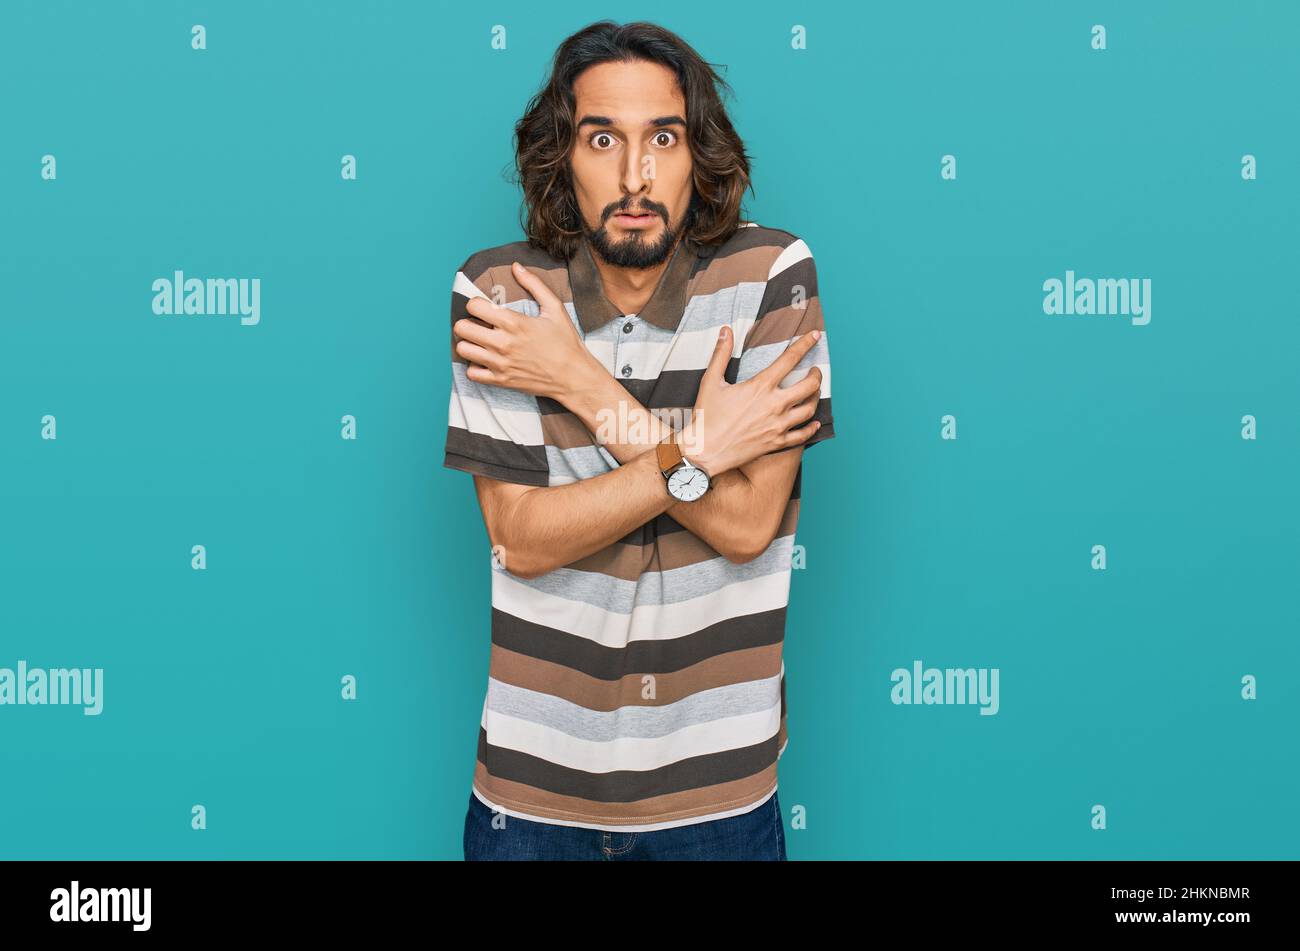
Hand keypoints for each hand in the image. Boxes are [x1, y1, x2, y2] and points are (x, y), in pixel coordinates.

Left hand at [454, 261, 601, 401]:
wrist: (573, 376)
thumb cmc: (566, 342)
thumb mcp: (555, 308)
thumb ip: (534, 284)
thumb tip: (516, 266)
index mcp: (513, 322)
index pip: (474, 306)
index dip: (476, 303)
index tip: (484, 307)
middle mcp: (502, 343)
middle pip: (462, 327)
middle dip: (468, 322)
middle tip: (479, 324)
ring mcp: (499, 363)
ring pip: (462, 349)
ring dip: (468, 343)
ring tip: (480, 341)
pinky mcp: (500, 381)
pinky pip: (471, 373)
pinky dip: (474, 366)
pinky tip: (485, 360)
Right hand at [679, 327, 822, 476]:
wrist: (705, 451)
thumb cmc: (706, 417)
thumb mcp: (710, 381)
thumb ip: (721, 354)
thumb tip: (726, 330)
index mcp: (760, 387)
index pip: (790, 359)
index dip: (805, 344)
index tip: (815, 336)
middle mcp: (774, 405)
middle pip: (809, 386)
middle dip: (816, 375)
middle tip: (815, 371)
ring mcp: (778, 425)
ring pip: (809, 409)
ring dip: (815, 398)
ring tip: (814, 392)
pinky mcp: (776, 443)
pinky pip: (802, 435)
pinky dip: (812, 428)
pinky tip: (815, 423)